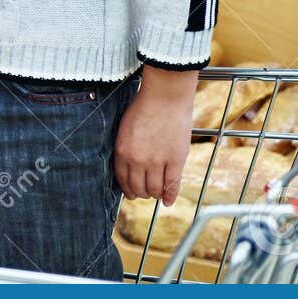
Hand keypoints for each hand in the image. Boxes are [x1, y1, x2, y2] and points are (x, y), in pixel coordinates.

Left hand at [115, 69, 195, 204]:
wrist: (165, 97)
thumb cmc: (144, 108)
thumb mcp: (126, 129)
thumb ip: (126, 148)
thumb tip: (127, 164)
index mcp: (122, 151)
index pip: (122, 179)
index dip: (126, 188)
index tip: (129, 191)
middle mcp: (138, 160)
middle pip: (138, 187)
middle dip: (140, 193)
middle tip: (143, 193)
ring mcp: (158, 161)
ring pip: (154, 189)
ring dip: (154, 194)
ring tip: (154, 193)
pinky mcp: (176, 161)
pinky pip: (172, 185)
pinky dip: (170, 195)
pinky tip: (168, 201)